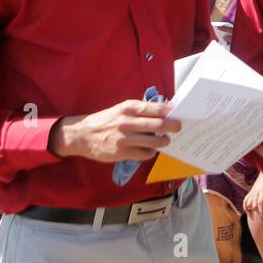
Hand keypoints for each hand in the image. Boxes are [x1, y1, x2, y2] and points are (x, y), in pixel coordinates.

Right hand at [50, 99, 180, 163]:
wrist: (82, 135)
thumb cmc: (106, 120)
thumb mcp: (121, 109)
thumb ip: (139, 110)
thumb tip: (163, 112)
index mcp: (128, 108)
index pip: (155, 108)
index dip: (170, 111)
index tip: (179, 113)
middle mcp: (127, 122)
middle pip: (158, 125)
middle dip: (173, 126)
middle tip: (178, 127)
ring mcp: (125, 138)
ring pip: (154, 142)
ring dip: (164, 141)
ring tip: (165, 140)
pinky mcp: (122, 153)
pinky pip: (145, 154)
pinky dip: (151, 152)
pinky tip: (150, 150)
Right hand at [243, 172, 262, 218]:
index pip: (260, 203)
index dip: (262, 211)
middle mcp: (256, 191)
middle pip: (254, 205)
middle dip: (259, 213)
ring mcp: (252, 191)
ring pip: (249, 203)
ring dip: (252, 211)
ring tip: (258, 215)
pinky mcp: (251, 190)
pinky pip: (245, 199)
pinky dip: (245, 206)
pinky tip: (247, 211)